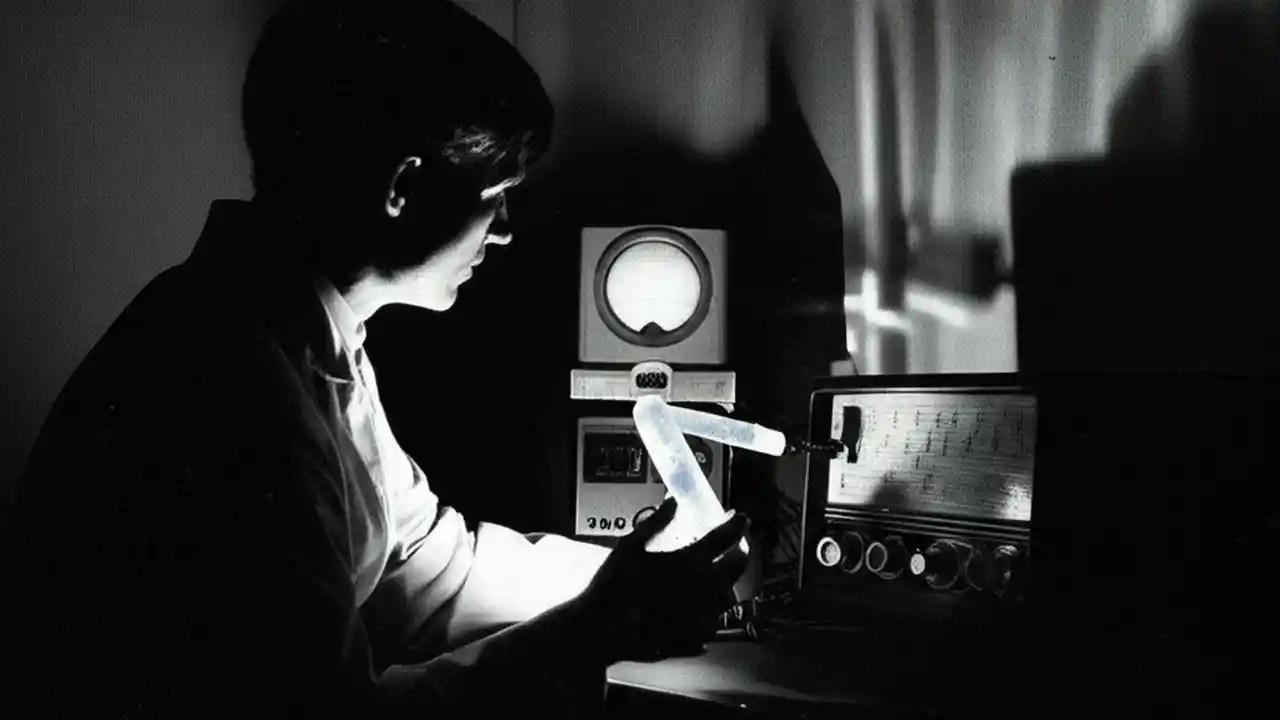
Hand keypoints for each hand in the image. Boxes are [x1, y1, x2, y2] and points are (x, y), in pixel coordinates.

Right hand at [573, 497, 748, 662]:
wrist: (602, 629)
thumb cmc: (613, 586)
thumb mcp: (630, 545)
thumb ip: (656, 521)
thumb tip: (672, 501)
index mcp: (691, 561)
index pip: (727, 536)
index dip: (737, 523)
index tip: (739, 517)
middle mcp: (704, 588)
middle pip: (738, 565)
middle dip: (741, 550)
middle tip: (735, 544)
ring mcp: (703, 614)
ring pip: (730, 594)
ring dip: (727, 581)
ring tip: (717, 573)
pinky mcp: (697, 636)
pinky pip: (715, 619)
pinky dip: (714, 608)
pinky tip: (701, 603)